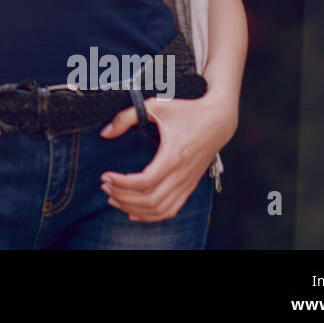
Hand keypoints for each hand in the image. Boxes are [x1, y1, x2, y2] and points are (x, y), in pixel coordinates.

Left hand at [97, 93, 235, 221]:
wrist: (219, 121)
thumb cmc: (186, 111)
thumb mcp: (154, 107)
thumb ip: (126, 117)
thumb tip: (105, 133)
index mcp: (174, 156)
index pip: (145, 182)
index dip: (122, 183)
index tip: (105, 175)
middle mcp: (182, 174)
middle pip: (150, 200)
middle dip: (123, 197)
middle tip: (104, 186)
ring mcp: (187, 183)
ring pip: (160, 210)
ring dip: (133, 208)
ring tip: (113, 198)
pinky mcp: (190, 186)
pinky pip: (170, 210)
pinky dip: (150, 216)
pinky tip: (132, 212)